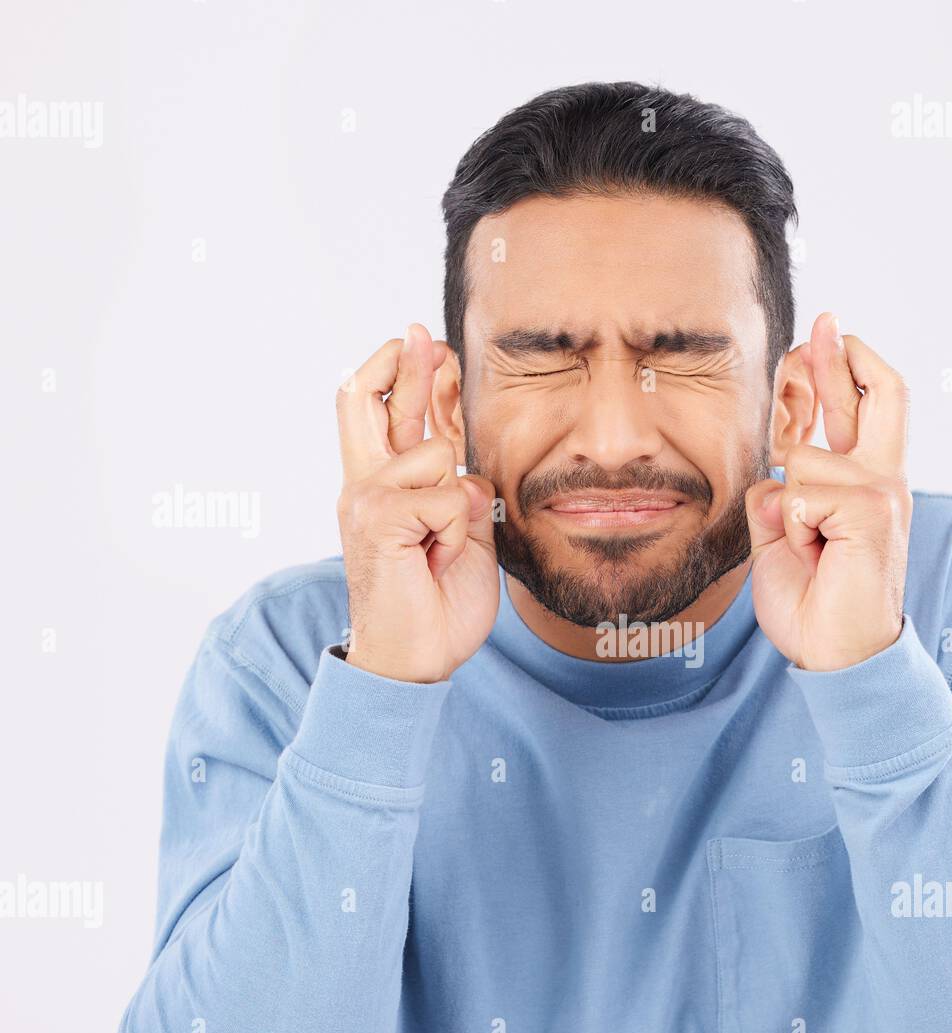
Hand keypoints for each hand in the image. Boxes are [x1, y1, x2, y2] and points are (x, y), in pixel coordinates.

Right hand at [335, 324, 498, 682]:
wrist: (417, 660)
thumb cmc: (438, 604)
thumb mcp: (463, 533)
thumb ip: (460, 490)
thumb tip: (464, 458)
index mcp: (387, 487)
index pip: (394, 415)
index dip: (413, 376)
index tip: (434, 346)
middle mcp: (366, 484)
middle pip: (368, 398)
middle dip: (403, 363)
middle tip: (420, 332)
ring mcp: (364, 498)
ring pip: (435, 452)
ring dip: (458, 506)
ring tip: (442, 550)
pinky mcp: (375, 517)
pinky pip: (443, 497)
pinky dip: (456, 533)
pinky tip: (436, 561)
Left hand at [745, 312, 911, 671]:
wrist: (836, 656)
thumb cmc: (812, 604)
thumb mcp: (782, 539)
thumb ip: (780, 496)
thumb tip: (771, 468)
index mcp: (865, 486)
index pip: (861, 410)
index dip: (836, 371)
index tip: (811, 340)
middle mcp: (883, 481)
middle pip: (880, 392)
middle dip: (840, 356)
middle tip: (821, 320)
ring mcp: (884, 493)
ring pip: (806, 458)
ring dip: (789, 506)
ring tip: (809, 550)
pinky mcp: (874, 511)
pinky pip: (803, 492)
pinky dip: (794, 527)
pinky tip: (816, 556)